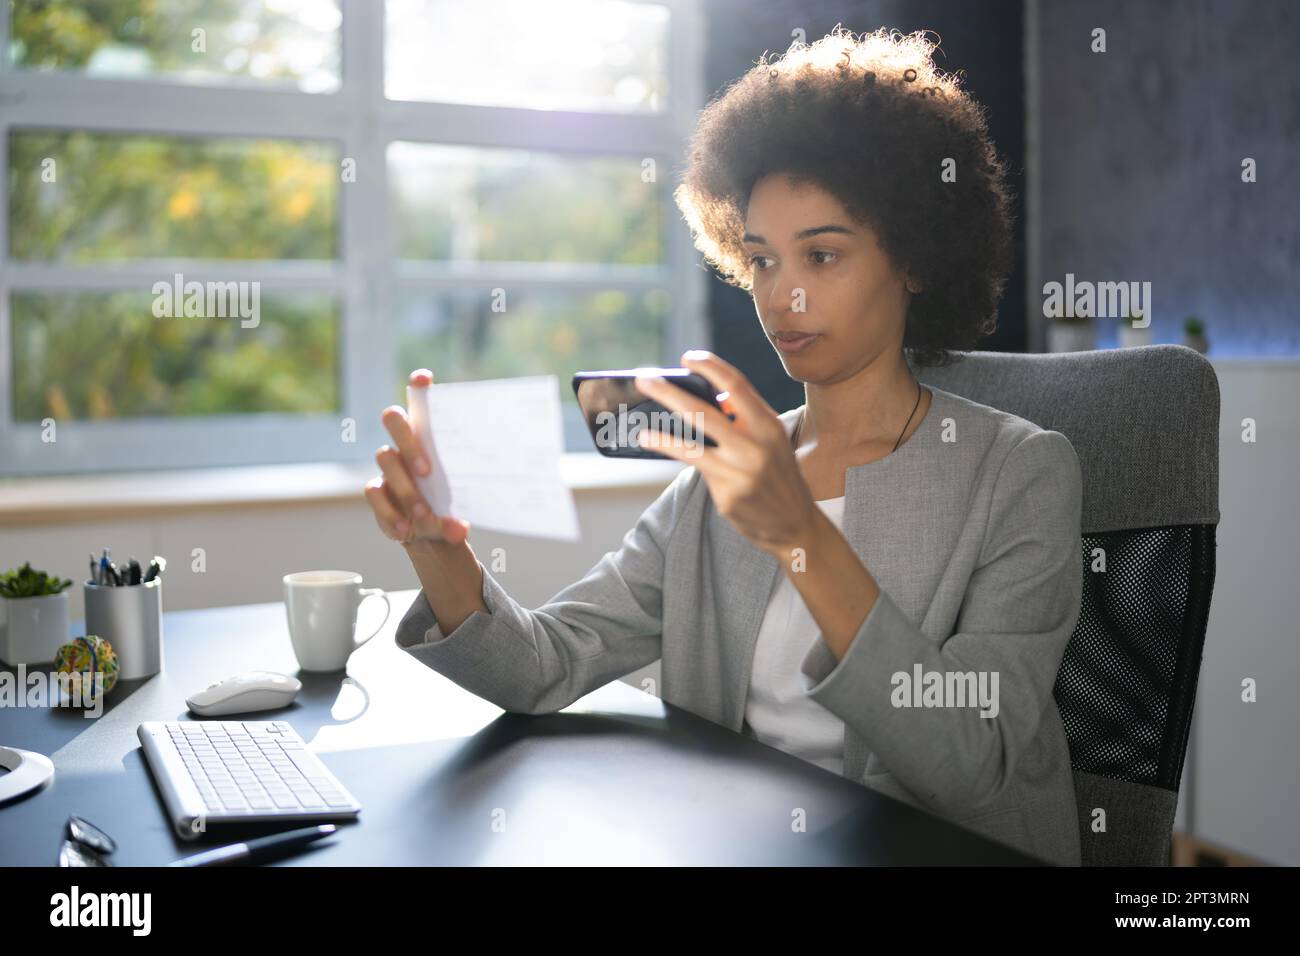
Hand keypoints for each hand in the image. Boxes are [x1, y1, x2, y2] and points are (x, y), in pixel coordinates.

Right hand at [364, 368, 469, 545]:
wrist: (434, 532)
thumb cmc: (453, 504)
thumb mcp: (464, 503)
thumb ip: (460, 510)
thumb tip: (461, 528)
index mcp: (431, 434)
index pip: (421, 399)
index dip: (419, 386)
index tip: (424, 379)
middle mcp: (405, 442)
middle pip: (394, 419)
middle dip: (409, 441)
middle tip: (428, 471)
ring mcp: (389, 465)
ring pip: (385, 457)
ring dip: (405, 487)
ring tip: (423, 513)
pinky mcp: (377, 489)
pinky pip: (375, 494)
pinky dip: (390, 514)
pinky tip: (405, 531)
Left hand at [634, 350, 816, 557]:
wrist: (795, 524)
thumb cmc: (776, 476)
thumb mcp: (770, 441)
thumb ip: (743, 420)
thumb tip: (703, 399)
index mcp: (768, 425)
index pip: (737, 384)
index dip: (710, 366)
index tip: (686, 357)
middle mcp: (756, 445)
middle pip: (705, 411)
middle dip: (669, 393)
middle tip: (643, 379)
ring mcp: (741, 471)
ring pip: (692, 444)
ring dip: (660, 433)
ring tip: (638, 423)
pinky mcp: (728, 494)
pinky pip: (695, 468)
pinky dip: (669, 451)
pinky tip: (650, 441)